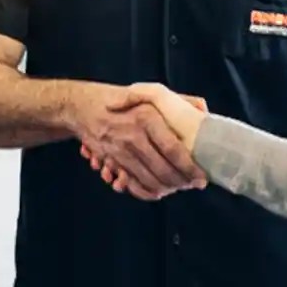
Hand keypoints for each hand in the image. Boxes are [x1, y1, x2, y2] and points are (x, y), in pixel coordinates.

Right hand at [69, 84, 206, 200]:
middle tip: (194, 184)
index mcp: (146, 116)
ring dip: (167, 188)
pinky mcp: (111, 162)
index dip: (190, 167)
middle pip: (163, 170)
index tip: (201, 176)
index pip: (173, 150)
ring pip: (149, 180)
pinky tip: (159, 190)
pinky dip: (147, 192)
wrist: (83, 106)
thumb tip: (203, 110)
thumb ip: (178, 100)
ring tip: (180, 186)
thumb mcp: (148, 93)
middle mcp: (133, 135)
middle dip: (182, 182)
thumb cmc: (120, 99)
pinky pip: (132, 184)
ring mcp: (120, 151)